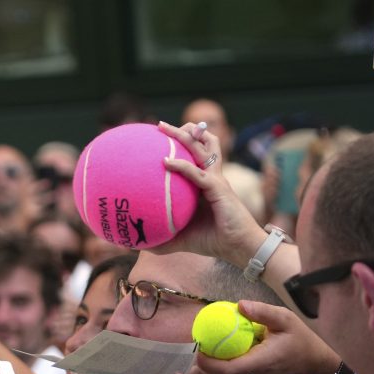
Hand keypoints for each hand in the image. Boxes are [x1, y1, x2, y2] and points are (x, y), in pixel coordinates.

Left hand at [153, 121, 266, 265]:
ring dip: (185, 136)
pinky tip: (165, 161)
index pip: (194, 157)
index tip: (159, 139)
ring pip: (201, 149)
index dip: (181, 145)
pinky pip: (196, 173)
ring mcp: (216, 179)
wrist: (239, 248)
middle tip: (160, 126)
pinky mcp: (219, 188)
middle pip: (200, 145)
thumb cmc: (213, 241)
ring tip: (165, 128)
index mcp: (205, 184)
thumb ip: (162, 239)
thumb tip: (134, 245)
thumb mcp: (182, 239)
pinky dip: (181, 166)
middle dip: (183, 131)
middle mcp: (212, 176)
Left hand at [192, 300, 340, 373]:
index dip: (207, 362)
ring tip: (209, 348)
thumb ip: (262, 312)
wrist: (316, 363)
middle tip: (201, 345)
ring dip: (211, 369)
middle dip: (203, 366)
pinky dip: (221, 370)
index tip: (200, 346)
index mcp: (260, 362)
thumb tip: (239, 305)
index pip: (226, 370)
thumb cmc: (301, 339)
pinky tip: (222, 353)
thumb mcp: (285, 318)